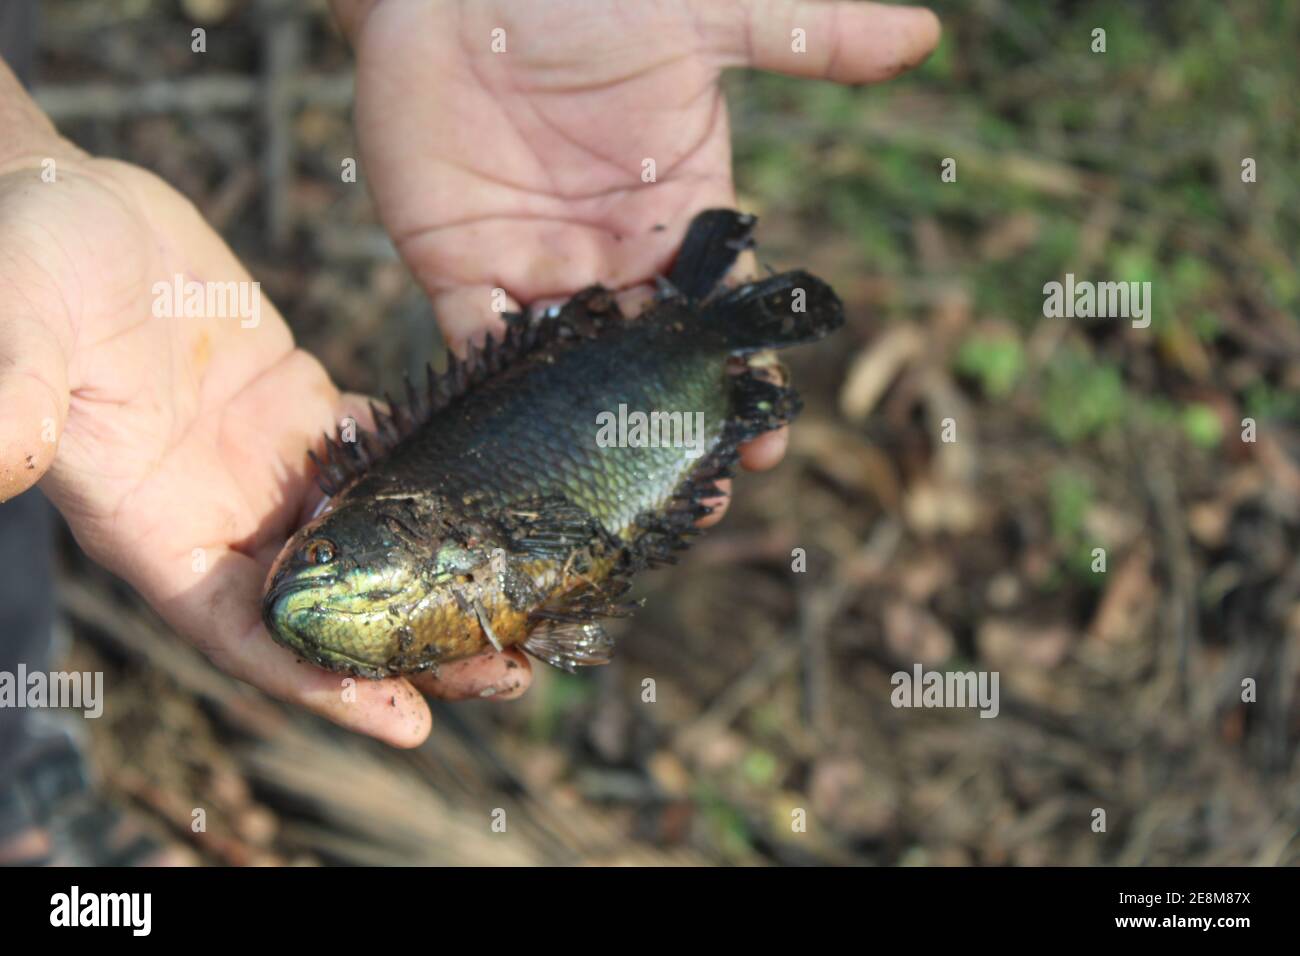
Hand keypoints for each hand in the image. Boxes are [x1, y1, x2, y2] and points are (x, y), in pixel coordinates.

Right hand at [0, 63, 525, 747]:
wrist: (62, 202)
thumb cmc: (21, 259)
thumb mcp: (16, 323)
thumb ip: (14, 399)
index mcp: (152, 523)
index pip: (244, 631)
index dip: (320, 684)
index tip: (407, 724)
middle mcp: (218, 509)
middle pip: (328, 605)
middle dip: (411, 647)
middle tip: (506, 672)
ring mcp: (264, 461)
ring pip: (366, 540)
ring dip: (437, 572)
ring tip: (521, 595)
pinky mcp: (297, 405)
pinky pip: (376, 455)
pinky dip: (431, 477)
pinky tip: (498, 487)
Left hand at [334, 0, 940, 517]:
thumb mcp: (710, 14)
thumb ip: (809, 36)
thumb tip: (924, 33)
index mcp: (678, 212)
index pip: (720, 316)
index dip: (743, 379)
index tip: (767, 440)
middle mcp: (611, 253)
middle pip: (651, 365)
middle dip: (675, 432)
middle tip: (701, 499)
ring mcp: (534, 263)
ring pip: (570, 375)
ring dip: (592, 438)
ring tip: (617, 504)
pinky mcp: (456, 263)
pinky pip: (478, 343)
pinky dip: (497, 393)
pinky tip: (520, 450)